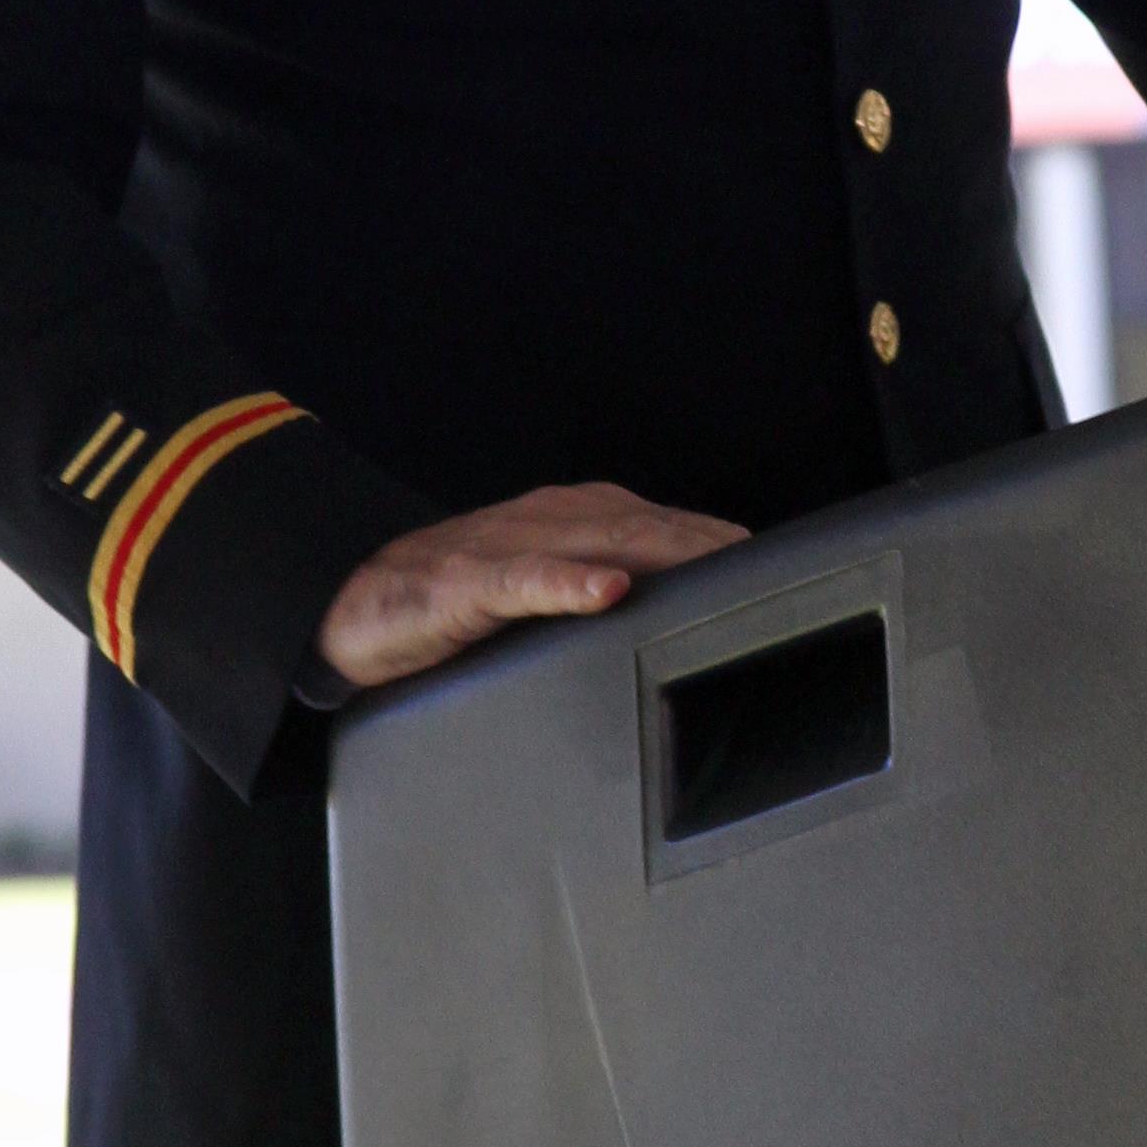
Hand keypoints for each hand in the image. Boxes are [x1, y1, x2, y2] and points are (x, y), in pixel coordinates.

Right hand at [315, 479, 747, 690]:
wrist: (357, 602)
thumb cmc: (462, 600)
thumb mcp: (552, 596)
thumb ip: (613, 598)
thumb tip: (685, 625)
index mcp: (583, 522)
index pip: (674, 529)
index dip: (727, 549)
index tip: (788, 571)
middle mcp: (556, 521)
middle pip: (653, 530)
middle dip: (715, 549)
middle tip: (777, 573)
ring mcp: (512, 547)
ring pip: (601, 543)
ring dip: (663, 554)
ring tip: (719, 570)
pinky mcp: (467, 582)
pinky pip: (524, 578)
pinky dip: (566, 582)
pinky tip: (605, 591)